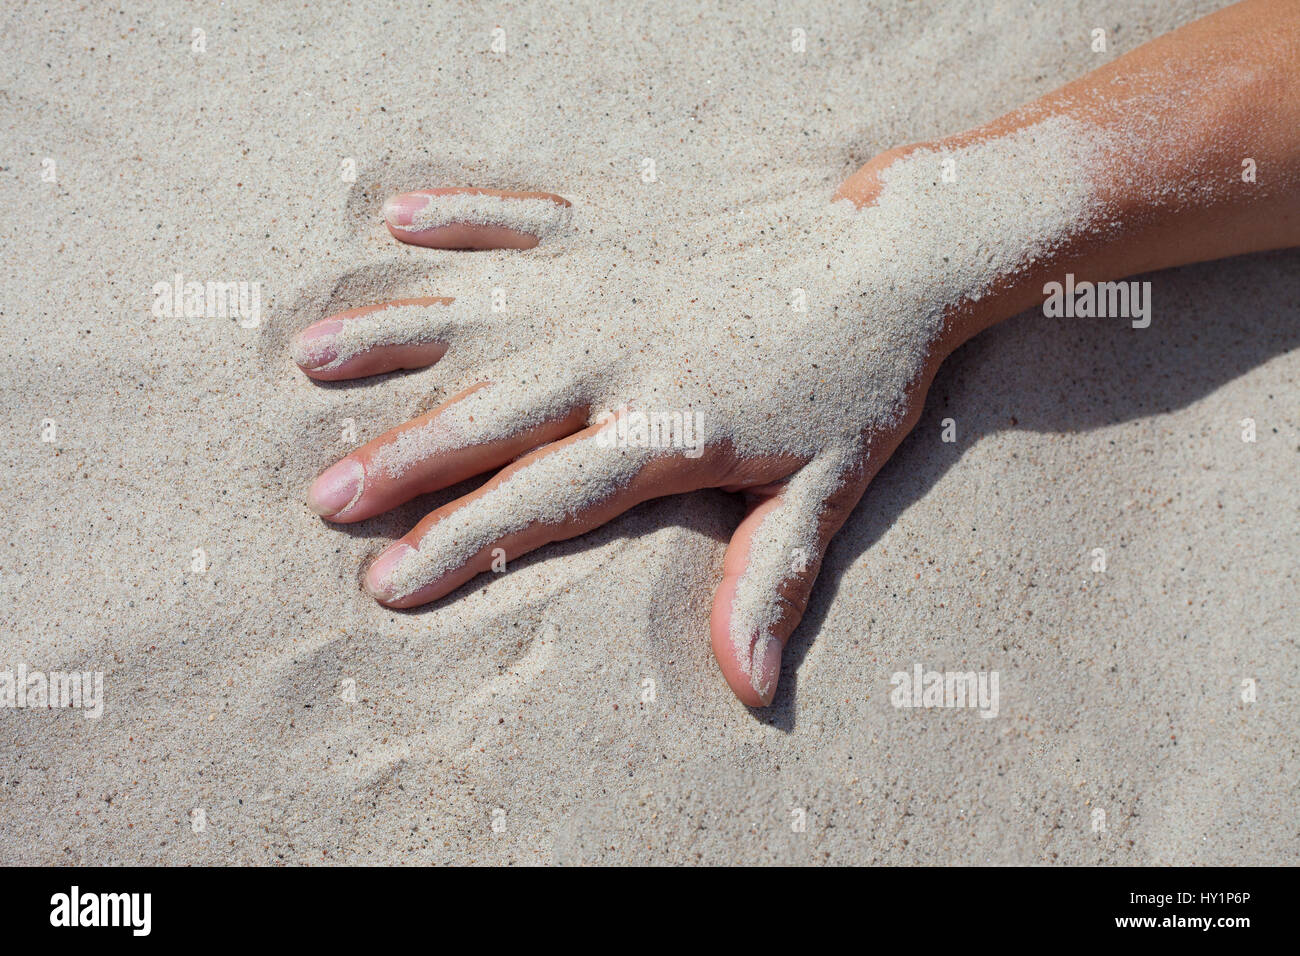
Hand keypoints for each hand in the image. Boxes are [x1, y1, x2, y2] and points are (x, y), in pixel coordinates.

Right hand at [294, 171, 968, 706]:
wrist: (899, 244)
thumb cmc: (862, 374)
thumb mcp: (826, 488)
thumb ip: (769, 580)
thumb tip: (751, 689)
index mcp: (661, 427)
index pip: (539, 501)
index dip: (457, 546)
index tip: (386, 580)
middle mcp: (615, 352)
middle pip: (484, 413)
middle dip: (398, 459)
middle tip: (323, 495)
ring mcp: (610, 276)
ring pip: (478, 306)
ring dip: (393, 330)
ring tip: (311, 352)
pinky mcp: (620, 213)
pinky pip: (521, 209)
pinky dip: (463, 211)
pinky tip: (402, 216)